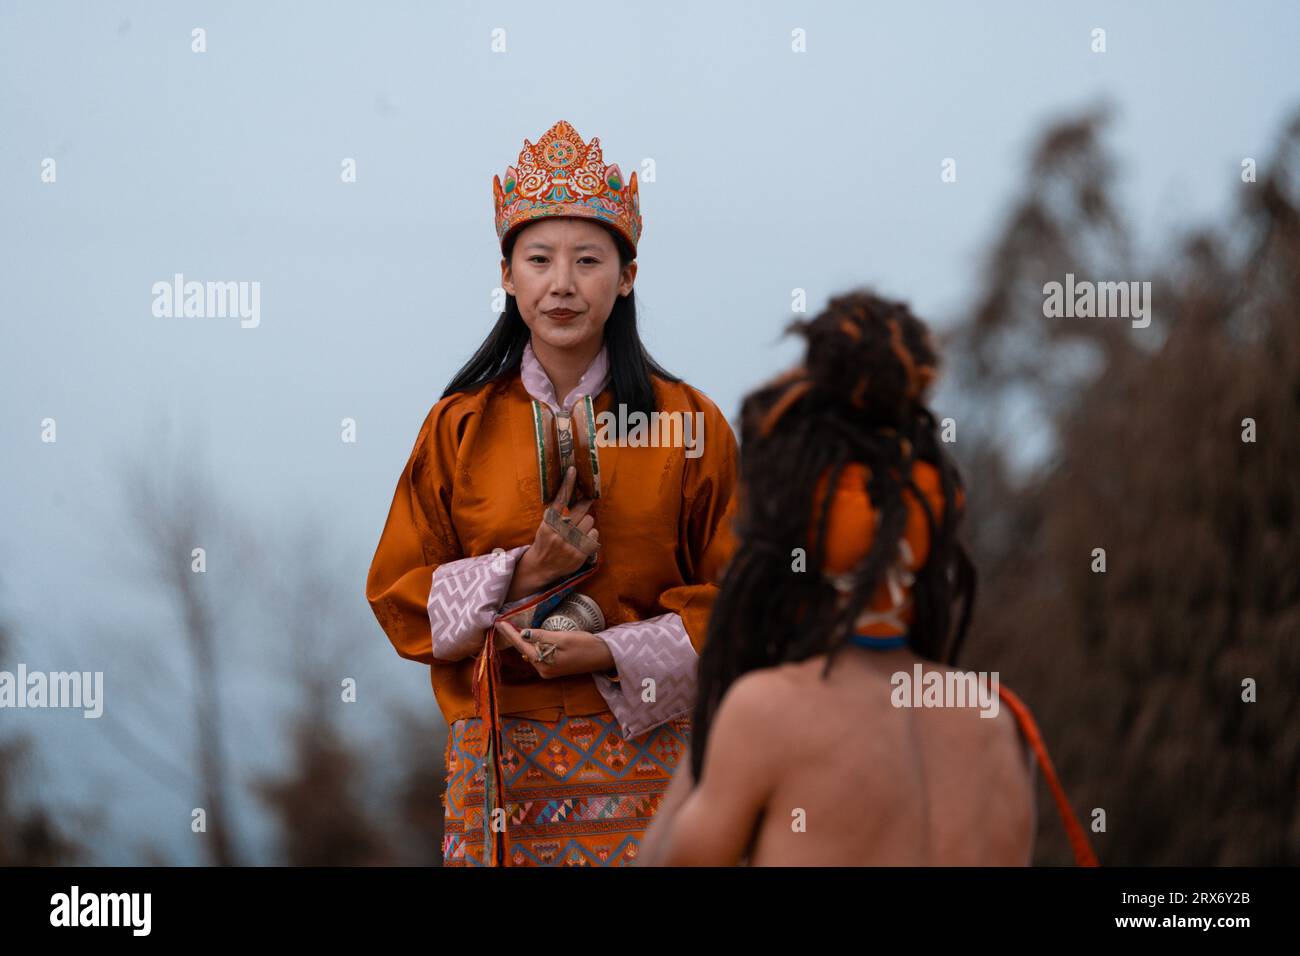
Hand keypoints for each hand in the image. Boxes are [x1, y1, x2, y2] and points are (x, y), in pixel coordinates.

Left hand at [493, 619, 614, 678]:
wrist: (603, 656)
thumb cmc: (585, 645)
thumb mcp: (562, 638)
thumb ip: (541, 636)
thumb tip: (523, 634)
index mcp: (543, 662)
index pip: (521, 645)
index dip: (509, 633)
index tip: (498, 622)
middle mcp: (543, 669)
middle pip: (523, 650)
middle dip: (513, 637)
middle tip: (503, 623)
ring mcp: (548, 670)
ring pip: (530, 653)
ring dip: (522, 641)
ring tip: (512, 628)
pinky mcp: (554, 668)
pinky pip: (538, 655)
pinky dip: (532, 645)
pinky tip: (529, 637)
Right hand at [516, 466, 598, 590]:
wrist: (541, 566)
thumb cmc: (546, 540)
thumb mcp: (546, 524)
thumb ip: (558, 512)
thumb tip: (573, 494)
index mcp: (549, 522)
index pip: (560, 499)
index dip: (567, 484)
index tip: (573, 470)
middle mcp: (559, 532)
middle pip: (582, 510)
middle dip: (585, 506)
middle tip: (587, 501)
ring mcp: (569, 544)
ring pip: (591, 522)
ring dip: (588, 525)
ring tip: (579, 530)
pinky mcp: (579, 554)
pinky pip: (594, 536)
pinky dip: (591, 537)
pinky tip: (582, 541)